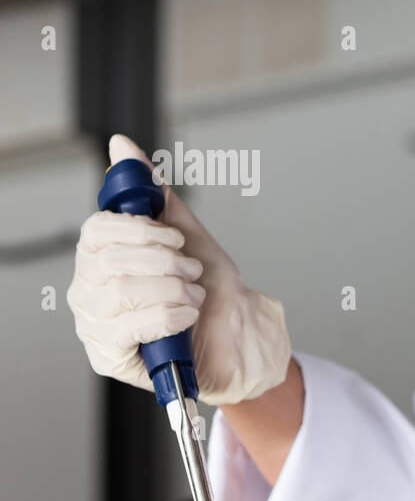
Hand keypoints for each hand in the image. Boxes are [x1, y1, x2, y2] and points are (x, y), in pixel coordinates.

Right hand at [67, 134, 290, 405]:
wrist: (238, 335)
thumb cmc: (209, 289)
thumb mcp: (187, 234)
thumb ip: (154, 195)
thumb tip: (122, 146)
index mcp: (102, 257)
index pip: (97, 230)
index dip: (140, 231)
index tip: (174, 238)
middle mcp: (89, 289)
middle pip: (109, 261)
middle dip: (164, 263)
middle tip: (191, 271)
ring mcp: (95, 324)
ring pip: (121, 293)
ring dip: (172, 291)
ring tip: (193, 297)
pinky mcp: (109, 355)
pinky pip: (130, 327)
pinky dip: (168, 317)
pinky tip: (186, 318)